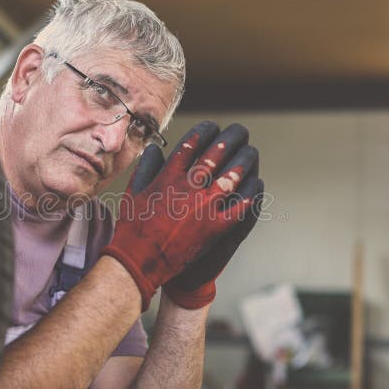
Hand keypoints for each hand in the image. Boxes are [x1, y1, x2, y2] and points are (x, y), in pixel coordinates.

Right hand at [101, 121, 259, 310]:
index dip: (206, 130)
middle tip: (241, 131)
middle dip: (232, 138)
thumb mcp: (133, 192)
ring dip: (245, 161)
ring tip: (252, 152)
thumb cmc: (132, 227)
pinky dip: (251, 193)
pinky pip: (240, 206)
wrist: (138, 261)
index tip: (215, 126)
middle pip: (217, 153)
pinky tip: (256, 184)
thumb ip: (146, 168)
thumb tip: (153, 148)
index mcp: (168, 175)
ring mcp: (204, 207)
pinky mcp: (215, 228)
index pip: (192, 143)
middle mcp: (188, 186)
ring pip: (233, 176)